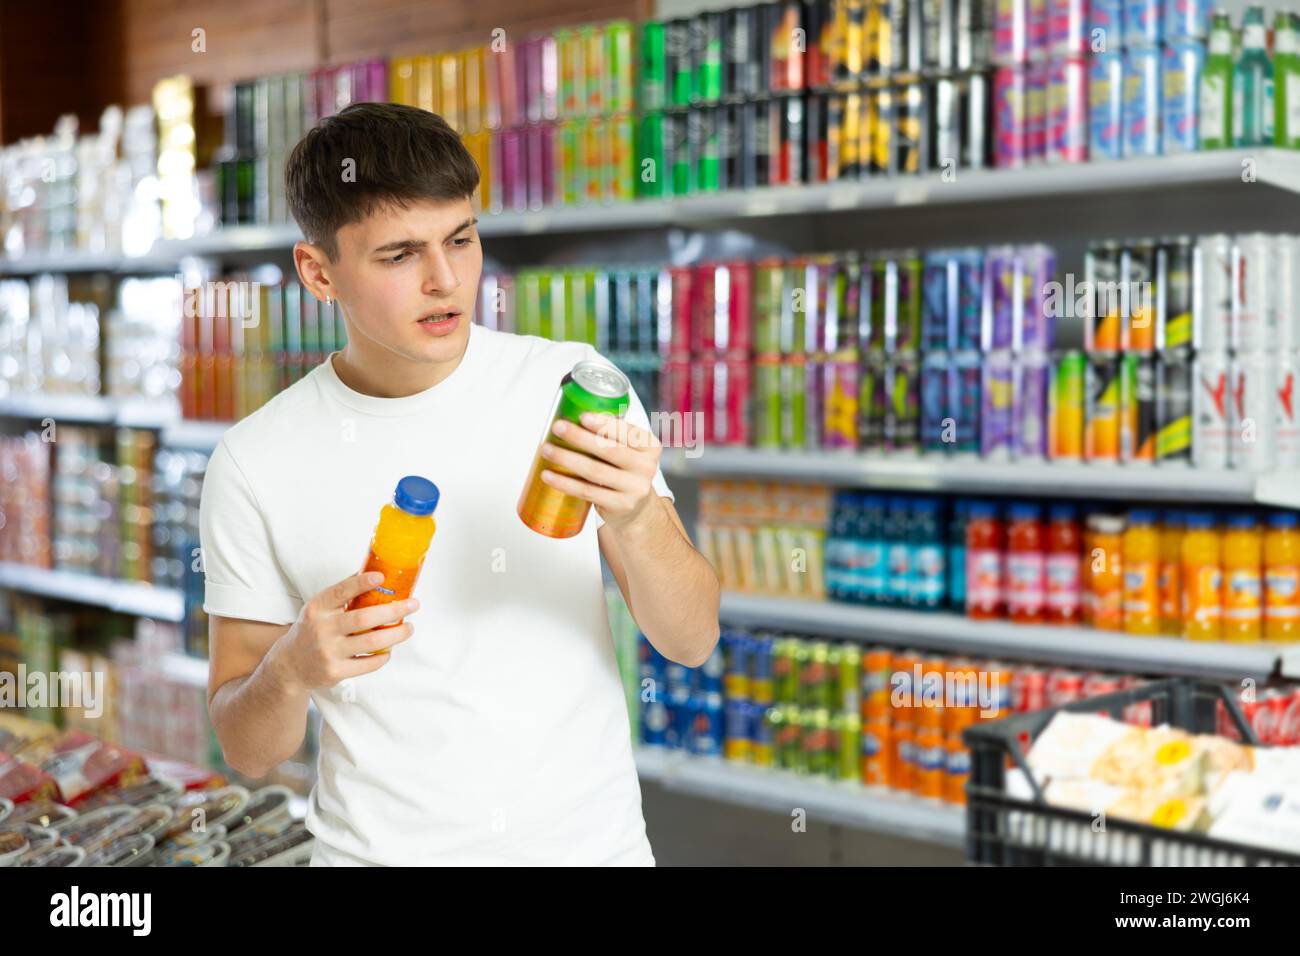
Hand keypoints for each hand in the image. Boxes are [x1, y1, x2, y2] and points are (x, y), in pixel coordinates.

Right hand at [268, 571, 417, 692]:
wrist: (290, 665)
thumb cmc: (312, 630)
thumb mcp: (319, 609)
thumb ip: (342, 595)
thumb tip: (375, 573)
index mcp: (318, 608)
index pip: (340, 591)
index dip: (361, 583)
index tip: (382, 577)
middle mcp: (322, 629)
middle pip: (363, 618)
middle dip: (393, 610)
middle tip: (413, 604)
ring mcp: (328, 652)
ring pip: (371, 642)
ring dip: (396, 634)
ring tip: (409, 628)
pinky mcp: (336, 672)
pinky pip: (368, 664)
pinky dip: (383, 656)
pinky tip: (390, 649)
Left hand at [539, 412, 661, 530]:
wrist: (636, 509)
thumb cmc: (624, 471)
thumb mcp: (628, 451)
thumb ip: (611, 435)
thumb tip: (574, 415)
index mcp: (650, 446)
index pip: (627, 431)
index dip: (604, 423)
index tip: (581, 416)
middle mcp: (646, 467)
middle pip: (609, 449)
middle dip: (580, 437)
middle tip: (557, 427)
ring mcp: (635, 488)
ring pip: (594, 470)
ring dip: (567, 458)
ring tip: (547, 450)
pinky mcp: (620, 505)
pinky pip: (587, 491)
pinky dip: (565, 483)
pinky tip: (548, 476)